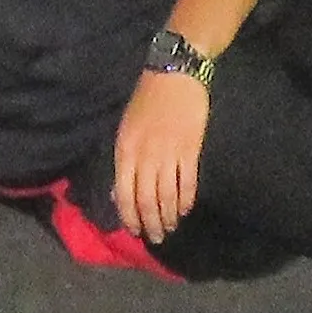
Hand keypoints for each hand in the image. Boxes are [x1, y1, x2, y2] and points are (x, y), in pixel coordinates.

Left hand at [112, 69, 210, 240]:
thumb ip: (124, 159)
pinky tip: (185, 210)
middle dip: (150, 224)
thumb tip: (121, 192)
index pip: (124, 194)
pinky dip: (186, 200)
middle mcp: (145, 156)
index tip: (135, 231)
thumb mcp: (126, 127)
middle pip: (146, 200)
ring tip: (170, 228)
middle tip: (156, 237)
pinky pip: (187, 183)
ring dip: (168, 216)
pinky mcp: (190, 150)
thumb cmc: (147, 99)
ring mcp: (169, 154)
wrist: (175, 75)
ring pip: (167, 196)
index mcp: (125, 149)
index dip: (129, 217)